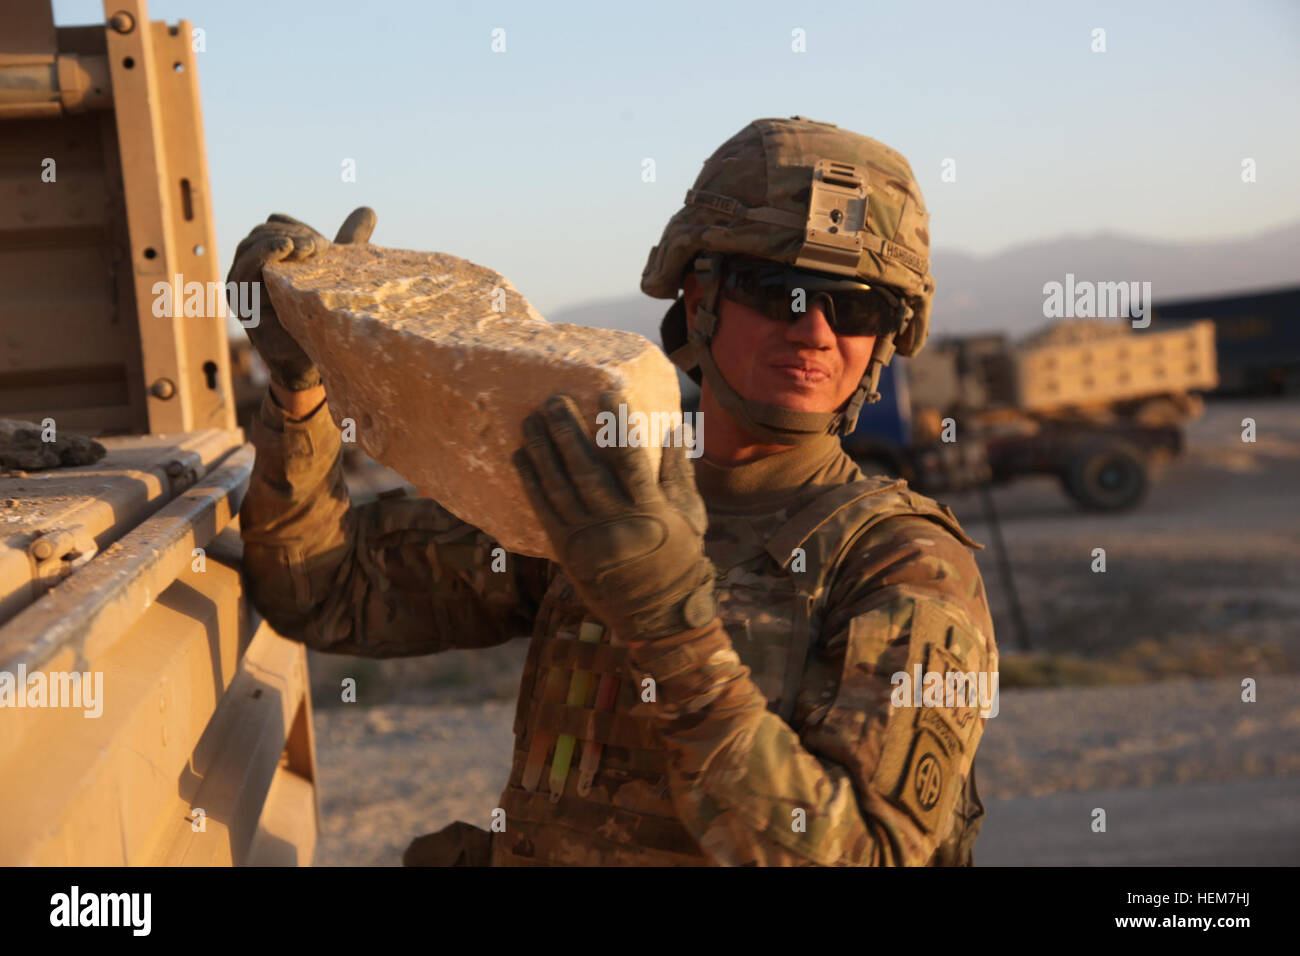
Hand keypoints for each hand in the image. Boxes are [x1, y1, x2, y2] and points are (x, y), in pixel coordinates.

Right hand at [228, 207, 376, 390]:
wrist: (321, 357)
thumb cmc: (327, 312)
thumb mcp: (338, 271)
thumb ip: (348, 241)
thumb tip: (369, 209)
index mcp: (273, 255)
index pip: (275, 225)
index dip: (296, 228)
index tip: (324, 244)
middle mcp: (253, 267)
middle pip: (261, 233)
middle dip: (288, 234)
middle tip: (317, 247)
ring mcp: (244, 285)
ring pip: (249, 248)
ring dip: (276, 243)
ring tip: (305, 248)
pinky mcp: (243, 304)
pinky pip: (243, 275)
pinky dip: (261, 259)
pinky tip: (284, 255)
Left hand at [513, 392, 716, 642]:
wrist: (658, 615)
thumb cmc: (679, 560)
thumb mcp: (691, 516)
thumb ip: (679, 472)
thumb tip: (675, 428)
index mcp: (652, 511)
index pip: (630, 458)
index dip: (617, 424)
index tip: (605, 392)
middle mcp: (617, 524)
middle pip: (585, 469)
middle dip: (566, 432)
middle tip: (551, 400)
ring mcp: (589, 539)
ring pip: (559, 487)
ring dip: (542, 451)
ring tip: (530, 421)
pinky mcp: (568, 551)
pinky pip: (544, 512)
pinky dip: (530, 483)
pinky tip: (520, 457)